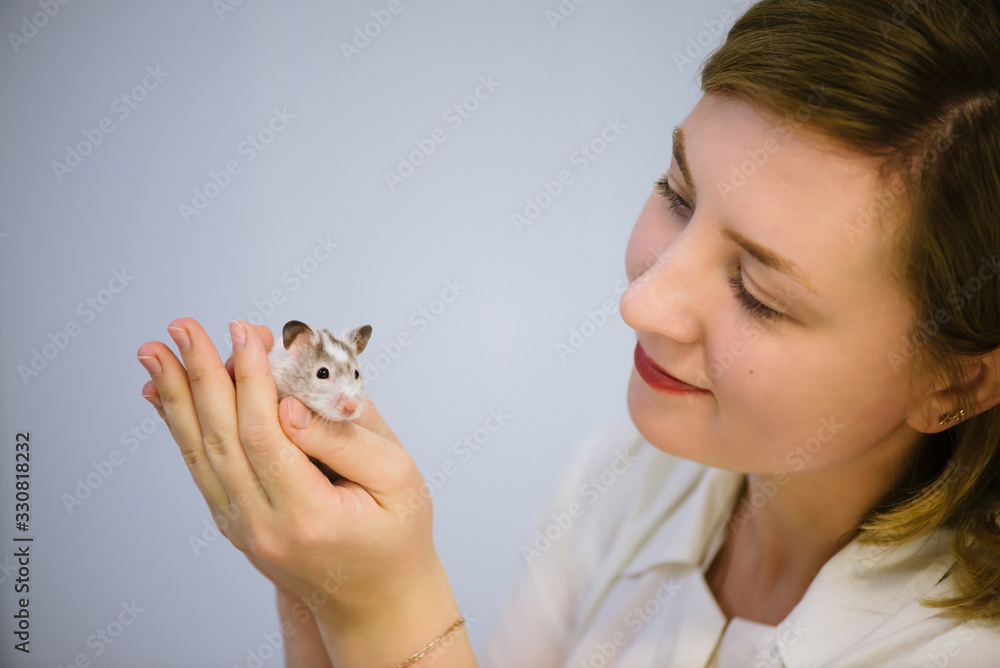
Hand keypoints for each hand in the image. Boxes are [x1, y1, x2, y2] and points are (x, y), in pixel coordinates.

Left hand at [136, 318, 444, 635]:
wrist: (378, 600)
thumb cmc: (397, 536)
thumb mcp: (398, 479)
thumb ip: (345, 438)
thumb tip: (288, 403)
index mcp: (309, 515)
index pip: (265, 435)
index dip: (251, 379)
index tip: (246, 332)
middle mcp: (263, 527)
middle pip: (220, 439)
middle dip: (201, 375)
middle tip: (183, 328)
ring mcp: (244, 530)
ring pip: (201, 453)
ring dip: (177, 397)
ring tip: (157, 352)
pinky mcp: (237, 523)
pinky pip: (203, 468)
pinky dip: (181, 428)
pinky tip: (164, 397)